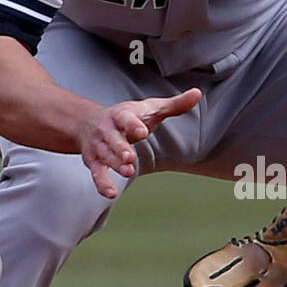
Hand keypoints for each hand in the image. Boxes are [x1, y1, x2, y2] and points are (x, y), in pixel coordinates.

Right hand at [81, 88, 202, 198]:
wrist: (88, 122)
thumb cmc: (128, 116)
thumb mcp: (151, 108)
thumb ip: (175, 105)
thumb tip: (197, 93)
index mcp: (121, 115)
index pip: (126, 118)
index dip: (133, 125)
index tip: (141, 131)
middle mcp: (107, 130)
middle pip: (113, 138)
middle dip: (120, 148)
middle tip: (130, 157)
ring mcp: (100, 146)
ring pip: (106, 156)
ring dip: (116, 164)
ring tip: (128, 171)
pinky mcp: (95, 161)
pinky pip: (97, 173)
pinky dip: (102, 184)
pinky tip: (111, 193)